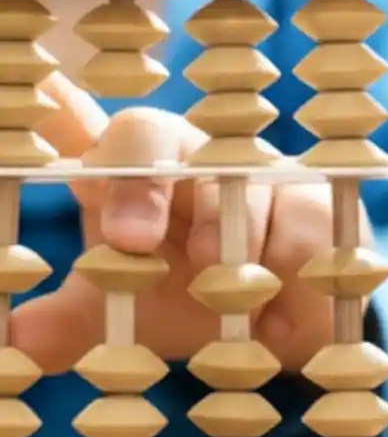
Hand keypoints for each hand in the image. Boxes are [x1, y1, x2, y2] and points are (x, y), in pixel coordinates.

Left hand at [9, 73, 370, 373]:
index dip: (56, 110)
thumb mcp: (129, 317)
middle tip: (131, 244)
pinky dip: (279, 274)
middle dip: (136, 187)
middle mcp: (184, 158)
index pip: (86, 134)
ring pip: (231, 186)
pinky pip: (294, 224)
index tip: (42, 96)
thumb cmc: (193, 303)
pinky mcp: (310, 196)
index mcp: (127, 179)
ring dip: (224, 253)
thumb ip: (76, 324)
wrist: (282, 332)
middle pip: (148, 134)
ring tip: (223, 300)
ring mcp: (250, 170)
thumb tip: (19, 340)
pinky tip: (272, 314)